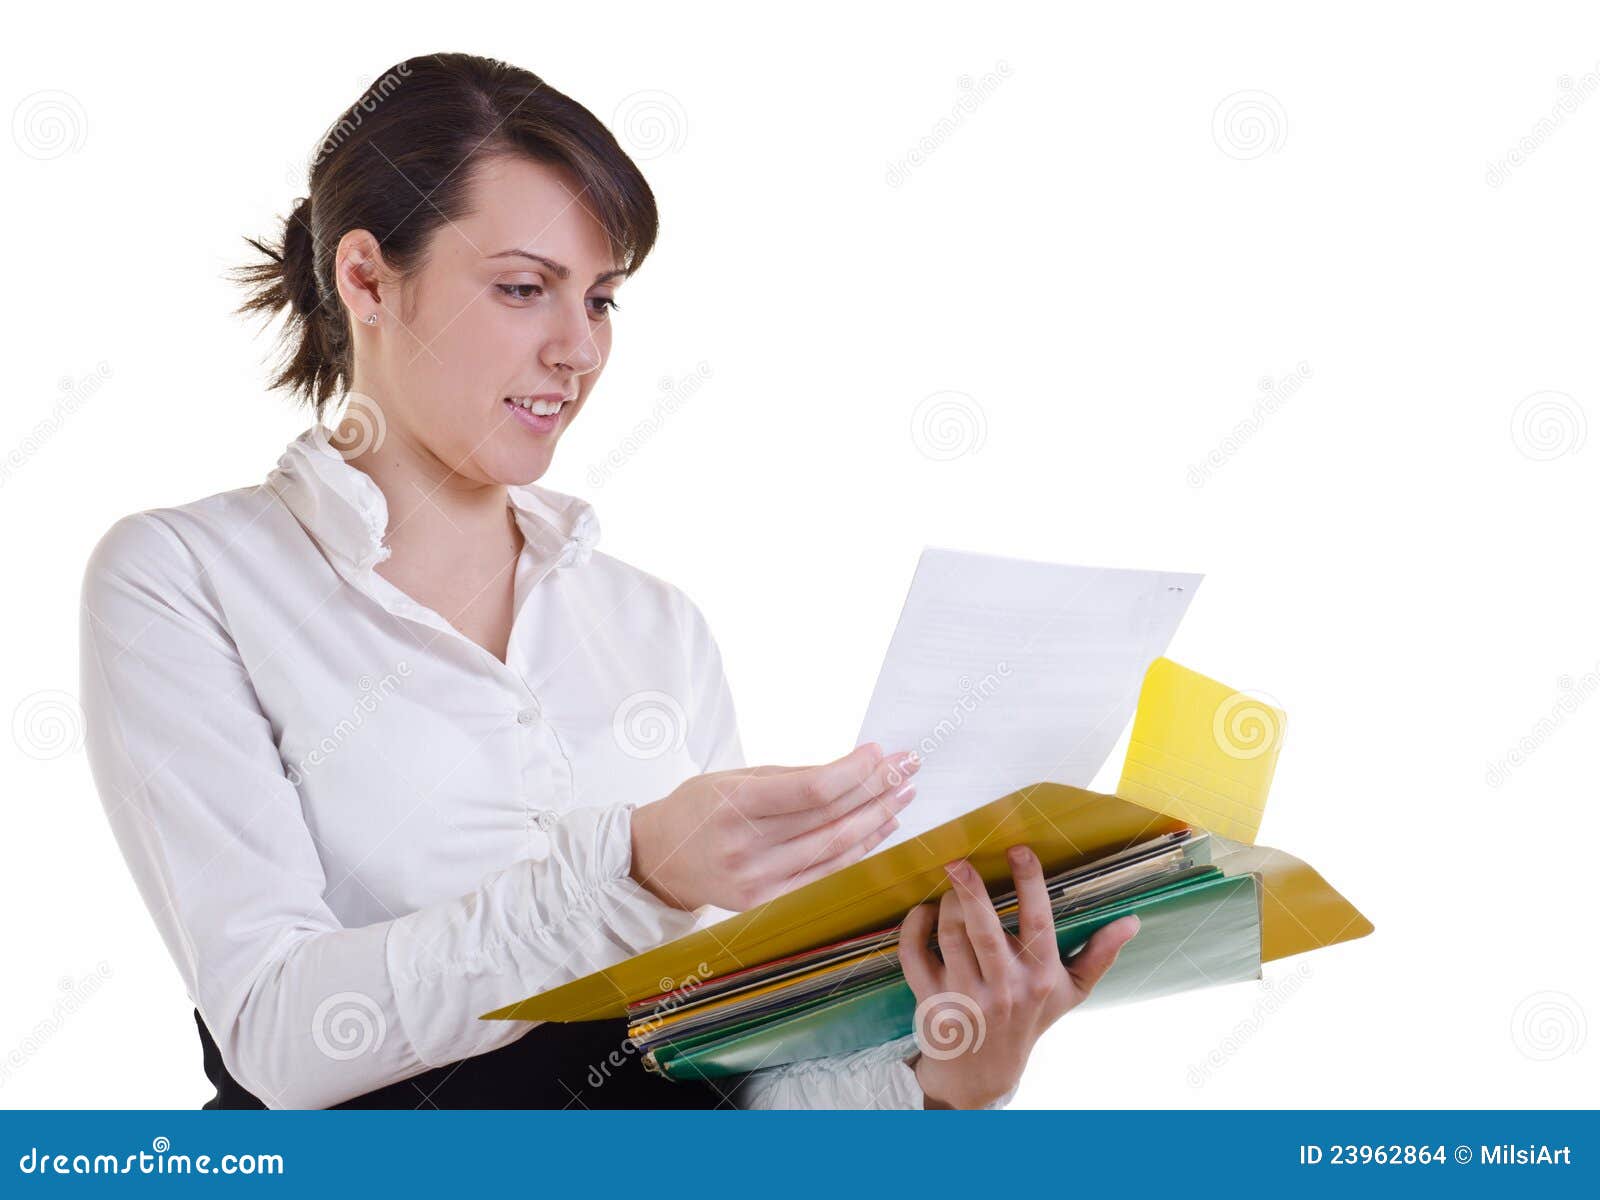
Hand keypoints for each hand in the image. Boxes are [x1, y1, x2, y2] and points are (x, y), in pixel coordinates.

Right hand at [629, 743, 918, 911]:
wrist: (662, 859)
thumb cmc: (701, 808)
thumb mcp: (735, 777)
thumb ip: (792, 777)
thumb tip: (854, 768)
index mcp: (735, 805)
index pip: (812, 790)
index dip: (855, 771)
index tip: (881, 752)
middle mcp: (746, 847)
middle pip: (831, 819)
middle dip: (877, 790)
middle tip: (908, 768)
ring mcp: (757, 881)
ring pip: (835, 848)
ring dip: (877, 819)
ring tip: (903, 794)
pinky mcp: (767, 903)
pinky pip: (827, 873)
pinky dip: (859, 849)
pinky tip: (880, 828)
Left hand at [898, 844, 1140, 1108]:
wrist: (983, 1070)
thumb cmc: (1030, 1019)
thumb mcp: (1071, 992)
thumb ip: (1099, 955)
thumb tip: (1133, 922)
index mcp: (1040, 978)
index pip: (1037, 923)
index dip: (1029, 883)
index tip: (1019, 849)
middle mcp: (1003, 988)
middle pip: (985, 931)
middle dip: (972, 892)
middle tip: (960, 861)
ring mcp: (964, 996)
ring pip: (949, 937)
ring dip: (946, 905)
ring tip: (951, 887)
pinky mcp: (930, 1001)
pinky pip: (915, 956)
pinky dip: (913, 927)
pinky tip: (923, 911)